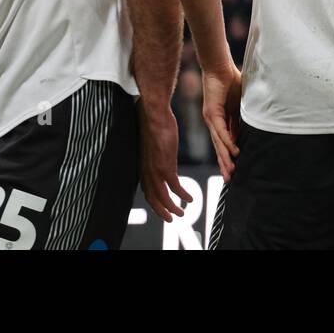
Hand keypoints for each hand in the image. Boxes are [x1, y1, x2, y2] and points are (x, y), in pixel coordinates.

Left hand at [138, 101, 190, 221]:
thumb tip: (156, 142)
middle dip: (161, 211)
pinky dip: (183, 196)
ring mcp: (155, 170)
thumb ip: (153, 146)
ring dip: (172, 208)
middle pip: (152, 198)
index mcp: (142, 165)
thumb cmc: (151, 120)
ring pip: (163, 197)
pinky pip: (175, 187)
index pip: (146, 189)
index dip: (154, 200)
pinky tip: (191, 199)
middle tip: (171, 218)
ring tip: (182, 214)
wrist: (153, 114)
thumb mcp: (150, 138)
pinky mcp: (166, 166)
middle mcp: (146, 171)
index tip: (162, 206)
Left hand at [201, 63, 241, 180]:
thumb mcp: (241, 105)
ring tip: (231, 172)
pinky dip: (227, 142)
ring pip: (219, 143)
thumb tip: (252, 131)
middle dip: (225, 164)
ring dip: (225, 158)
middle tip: (229, 180)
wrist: (220, 66)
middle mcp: (213, 123)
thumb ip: (243, 118)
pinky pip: (221, 131)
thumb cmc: (232, 81)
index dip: (229, 157)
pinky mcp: (211, 112)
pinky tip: (234, 152)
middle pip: (219, 147)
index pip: (225, 143)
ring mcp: (211, 118)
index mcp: (220, 121)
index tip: (234, 171)